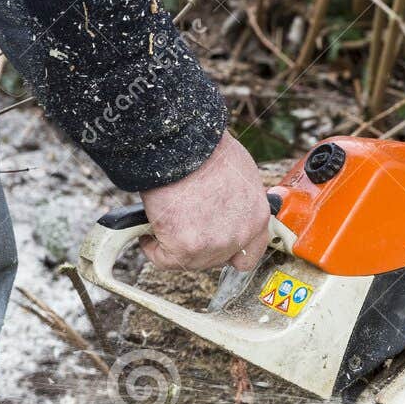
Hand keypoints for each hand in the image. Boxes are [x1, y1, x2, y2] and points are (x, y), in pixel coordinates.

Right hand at [139, 133, 270, 270]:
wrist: (184, 143)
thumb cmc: (207, 149)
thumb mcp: (239, 175)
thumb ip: (237, 202)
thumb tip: (222, 209)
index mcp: (257, 217)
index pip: (249, 254)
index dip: (227, 251)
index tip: (212, 244)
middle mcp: (240, 236)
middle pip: (216, 258)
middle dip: (197, 245)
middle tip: (180, 227)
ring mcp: (214, 245)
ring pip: (191, 261)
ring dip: (173, 246)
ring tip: (162, 225)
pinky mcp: (186, 248)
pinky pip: (163, 259)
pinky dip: (152, 247)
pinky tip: (148, 233)